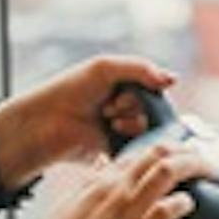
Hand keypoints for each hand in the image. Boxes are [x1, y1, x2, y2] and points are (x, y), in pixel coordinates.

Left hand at [0, 55, 174, 190]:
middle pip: (153, 109)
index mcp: (124, 86)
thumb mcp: (106, 68)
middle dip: (132, 106)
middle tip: (109, 107)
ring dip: (129, 123)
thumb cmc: (68, 90)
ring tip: (106, 121)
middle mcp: (125, 108)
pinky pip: (137, 148)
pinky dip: (128, 142)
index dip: (144, 90)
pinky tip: (111, 135)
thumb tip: (173, 80)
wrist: (45, 122)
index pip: (154, 88)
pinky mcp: (117, 151)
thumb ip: (142, 69)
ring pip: (147, 128)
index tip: (121, 92)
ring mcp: (121, 130)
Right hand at [5, 143, 209, 218]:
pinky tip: (188, 205)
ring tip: (206, 170)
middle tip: (199, 157)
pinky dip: (184, 203)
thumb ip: (89, 182)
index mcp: (100, 182)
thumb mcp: (68, 204)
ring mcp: (129, 211)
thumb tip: (103, 162)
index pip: (138, 152)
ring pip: (167, 171)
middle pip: (157, 153)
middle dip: (185, 150)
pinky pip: (170, 208)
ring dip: (193, 166)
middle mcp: (116, 190)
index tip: (176, 153)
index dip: (162, 149)